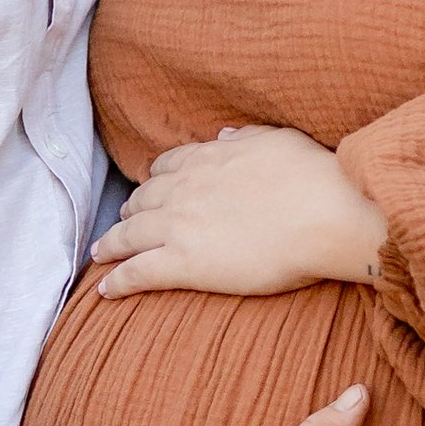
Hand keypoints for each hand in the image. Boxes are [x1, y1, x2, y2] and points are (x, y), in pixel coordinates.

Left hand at [92, 126, 389, 298]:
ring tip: (100, 253)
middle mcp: (185, 188)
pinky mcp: (182, 262)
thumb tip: (225, 135)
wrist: (324, 213)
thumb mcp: (278, 140)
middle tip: (121, 223)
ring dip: (110, 243)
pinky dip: (116, 280)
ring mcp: (179, 225)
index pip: (168, 166)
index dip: (156, 179)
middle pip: (143, 200)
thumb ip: (247, 137)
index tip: (151, 187)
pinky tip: (104, 290)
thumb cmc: (313, 177)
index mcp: (208, 159)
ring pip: (129, 234)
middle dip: (129, 211)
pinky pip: (136, 272)